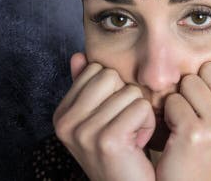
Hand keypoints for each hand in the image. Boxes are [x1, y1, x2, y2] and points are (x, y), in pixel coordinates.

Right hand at [53, 52, 156, 180]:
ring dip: (140, 114)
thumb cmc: (120, 155)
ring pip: (129, 91)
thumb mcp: (98, 119)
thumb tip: (79, 56)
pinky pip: (141, 107)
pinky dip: (148, 124)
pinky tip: (139, 144)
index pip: (95, 69)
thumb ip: (86, 88)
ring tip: (131, 137)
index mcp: (62, 114)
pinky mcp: (107, 140)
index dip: (113, 90)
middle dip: (126, 98)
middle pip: (110, 76)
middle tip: (124, 127)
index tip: (111, 118)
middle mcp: (66, 123)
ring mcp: (84, 132)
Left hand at [155, 52, 210, 180]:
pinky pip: (174, 100)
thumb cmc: (208, 147)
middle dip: (196, 85)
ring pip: (189, 81)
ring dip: (181, 99)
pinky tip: (175, 131)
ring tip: (185, 120)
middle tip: (195, 110)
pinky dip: (167, 113)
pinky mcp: (195, 133)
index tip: (210, 102)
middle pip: (209, 68)